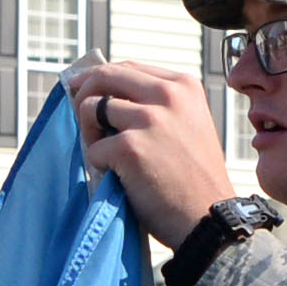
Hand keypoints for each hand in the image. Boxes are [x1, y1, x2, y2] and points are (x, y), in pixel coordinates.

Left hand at [63, 59, 235, 248]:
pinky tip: (119, 177)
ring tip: (108, 156)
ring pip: (90, 108)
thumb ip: (156, 103)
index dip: (100, 77)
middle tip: (78, 115)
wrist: (208, 218)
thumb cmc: (193, 177)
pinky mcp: (130, 147)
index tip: (83, 88)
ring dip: (90, 135)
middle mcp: (168, 95)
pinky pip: (92, 149)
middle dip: (82, 95)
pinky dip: (98, 165)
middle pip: (104, 77)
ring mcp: (149, 120)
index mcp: (183, 86)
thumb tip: (101, 90)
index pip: (128, 67)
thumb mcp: (188, 124)